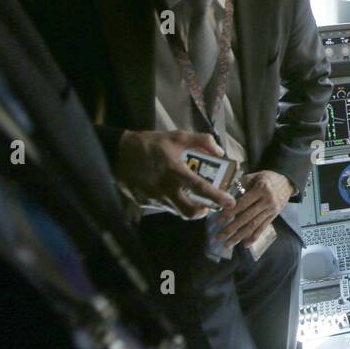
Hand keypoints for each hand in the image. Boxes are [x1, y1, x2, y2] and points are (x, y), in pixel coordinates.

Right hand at [114, 129, 235, 219]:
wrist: (118, 153)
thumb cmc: (150, 144)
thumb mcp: (177, 136)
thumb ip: (202, 141)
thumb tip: (220, 151)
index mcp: (176, 172)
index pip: (202, 189)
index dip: (218, 198)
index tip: (230, 203)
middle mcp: (166, 190)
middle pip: (190, 212)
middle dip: (204, 212)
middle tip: (210, 205)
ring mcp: (155, 199)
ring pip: (177, 211)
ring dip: (188, 207)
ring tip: (192, 197)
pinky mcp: (145, 203)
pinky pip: (164, 207)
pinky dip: (173, 202)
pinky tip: (171, 191)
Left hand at [214, 171, 291, 248]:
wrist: (287, 182)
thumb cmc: (267, 178)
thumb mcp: (254, 176)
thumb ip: (241, 185)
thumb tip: (227, 198)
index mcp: (261, 189)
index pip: (242, 204)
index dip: (229, 213)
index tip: (217, 221)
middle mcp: (267, 201)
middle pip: (246, 217)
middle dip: (231, 228)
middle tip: (219, 236)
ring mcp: (271, 210)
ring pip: (253, 226)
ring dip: (239, 236)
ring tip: (227, 244)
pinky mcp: (273, 216)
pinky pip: (262, 228)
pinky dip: (254, 237)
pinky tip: (244, 245)